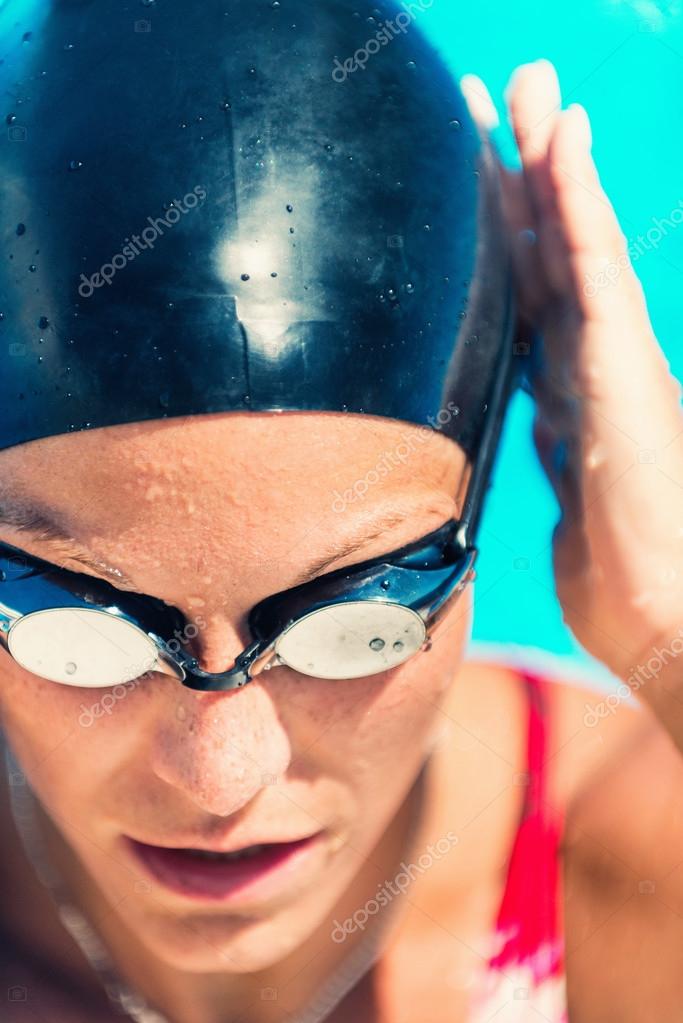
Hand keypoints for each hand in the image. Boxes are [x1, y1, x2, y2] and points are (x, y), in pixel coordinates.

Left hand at [462, 60, 682, 686]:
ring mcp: (613, 360)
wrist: (670, 624)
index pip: (530, 306)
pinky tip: (558, 141)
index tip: (475, 191)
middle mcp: (595, 366)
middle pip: (547, 257)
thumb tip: (544, 448)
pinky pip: (593, 266)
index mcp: (576, 402)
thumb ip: (559, 466)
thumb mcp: (571, 514)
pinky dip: (576, 201)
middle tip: (497, 102)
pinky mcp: (624, 365)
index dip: (504, 246)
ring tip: (527, 87)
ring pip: (571, 243)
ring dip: (547, 162)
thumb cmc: (625, 588)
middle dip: (522, 178)